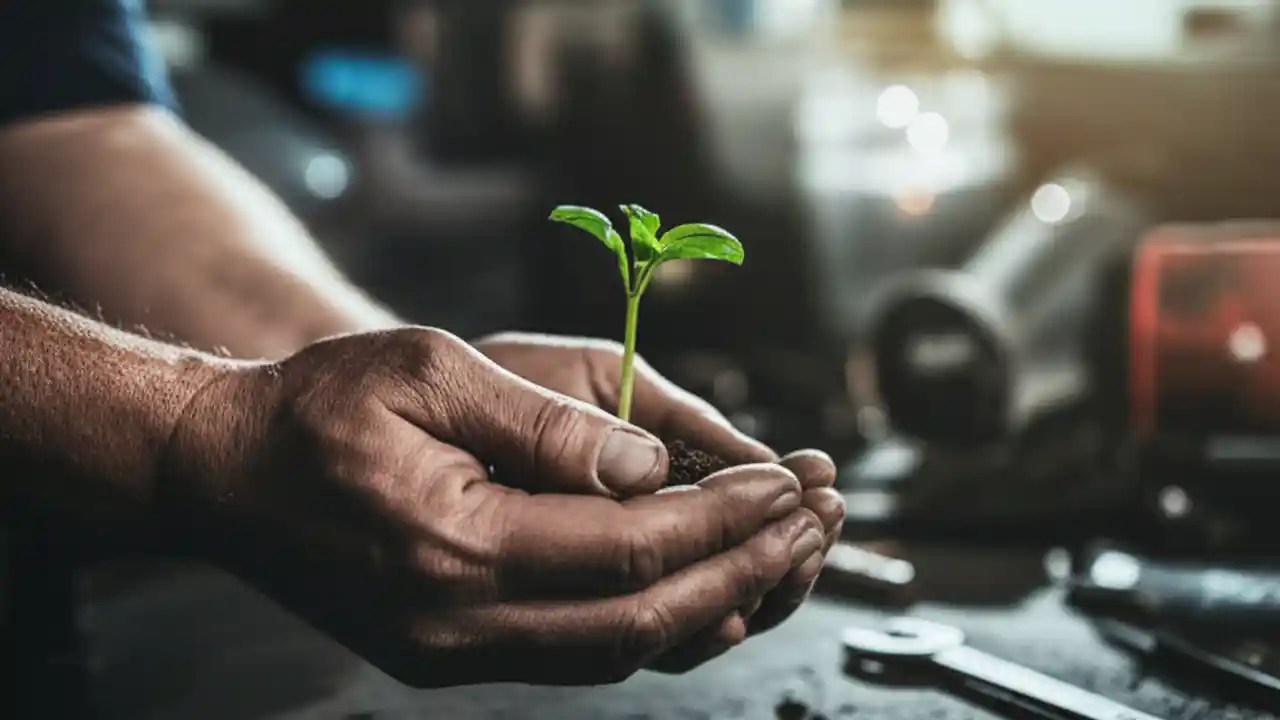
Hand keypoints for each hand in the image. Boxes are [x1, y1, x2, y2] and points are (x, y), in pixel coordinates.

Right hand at [159, 327, 825, 685]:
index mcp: (457, 546)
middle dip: (746, 571)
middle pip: (645, 616)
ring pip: (620, 651)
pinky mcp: (452, 656)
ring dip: (710, 604)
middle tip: (815, 526)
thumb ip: (546, 424)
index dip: (726, 517)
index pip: (635, 546)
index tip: (788, 481)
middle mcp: (461, 624)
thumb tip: (649, 466)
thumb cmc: (319, 406)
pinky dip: (652, 620)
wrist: (223, 475)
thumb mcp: (430, 370)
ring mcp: (455, 653)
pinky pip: (579, 654)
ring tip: (779, 556)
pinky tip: (696, 584)